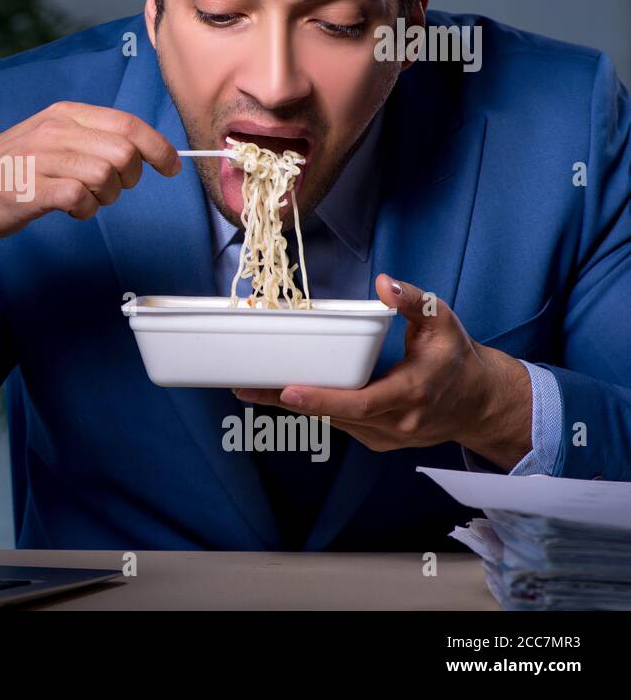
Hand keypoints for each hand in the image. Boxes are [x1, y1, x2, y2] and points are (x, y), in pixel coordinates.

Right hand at [0, 101, 181, 238]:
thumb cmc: (7, 169)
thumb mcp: (46, 137)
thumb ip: (87, 137)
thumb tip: (138, 148)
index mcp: (61, 114)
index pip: (126, 123)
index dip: (158, 146)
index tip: (170, 165)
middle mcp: (53, 131)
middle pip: (123, 151)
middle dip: (130, 176)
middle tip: (115, 189)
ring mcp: (41, 160)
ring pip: (106, 176)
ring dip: (105, 197)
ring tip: (85, 200)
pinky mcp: (32, 190)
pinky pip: (81, 199)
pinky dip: (84, 210)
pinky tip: (69, 209)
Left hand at [234, 273, 534, 469]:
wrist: (477, 401)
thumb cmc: (456, 358)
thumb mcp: (442, 322)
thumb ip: (414, 301)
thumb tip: (385, 283)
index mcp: (411, 394)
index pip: (361, 404)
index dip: (323, 399)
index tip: (288, 391)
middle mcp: (397, 423)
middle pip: (334, 416)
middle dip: (287, 402)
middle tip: (246, 388)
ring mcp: (386, 437)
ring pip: (331, 424)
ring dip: (292, 408)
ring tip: (251, 390)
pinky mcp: (377, 439)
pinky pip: (339, 426)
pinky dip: (312, 410)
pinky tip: (281, 396)